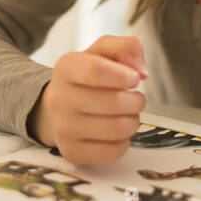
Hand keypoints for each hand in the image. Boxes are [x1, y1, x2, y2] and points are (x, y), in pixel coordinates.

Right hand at [27, 34, 147, 164]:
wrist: (59, 107)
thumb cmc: (87, 77)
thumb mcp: (103, 52)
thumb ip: (127, 47)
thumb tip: (142, 72)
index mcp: (66, 68)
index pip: (95, 71)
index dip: (123, 76)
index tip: (135, 79)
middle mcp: (59, 98)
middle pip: (113, 103)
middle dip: (136, 101)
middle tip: (135, 98)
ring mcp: (62, 128)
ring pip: (117, 129)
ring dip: (133, 121)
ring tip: (127, 114)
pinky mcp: (72, 152)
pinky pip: (113, 151)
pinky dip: (124, 142)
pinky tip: (116, 132)